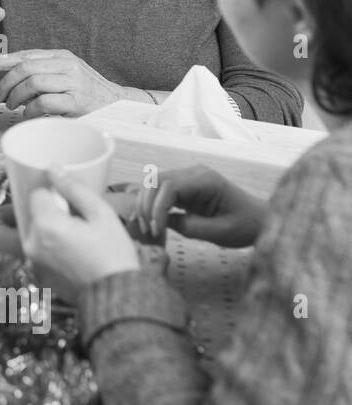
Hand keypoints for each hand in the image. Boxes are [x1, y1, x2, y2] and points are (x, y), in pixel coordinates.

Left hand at [0, 49, 122, 117]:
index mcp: (61, 56)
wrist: (116, 104)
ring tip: (12, 106)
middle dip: (5, 83)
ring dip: (16, 96)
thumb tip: (8, 75)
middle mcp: (67, 65)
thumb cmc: (85, 91)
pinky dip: (30, 110)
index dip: (2, 61)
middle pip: (25, 68)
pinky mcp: (77, 101)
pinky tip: (28, 114)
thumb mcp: (63, 74)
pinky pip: (44, 102)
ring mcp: (73, 82)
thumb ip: (40, 72)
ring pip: (33, 82)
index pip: (26, 55)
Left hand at [22, 168, 139, 301]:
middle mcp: (32, 243)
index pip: (37, 195)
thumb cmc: (114, 255)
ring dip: (52, 230)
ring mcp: (33, 261)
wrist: (117, 296)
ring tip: (79, 240)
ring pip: (37, 232)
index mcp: (46, 225)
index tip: (71, 203)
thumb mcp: (102, 214)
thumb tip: (53, 168)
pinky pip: (40, 251)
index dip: (55, 194)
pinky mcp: (38, 274)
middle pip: (35, 214)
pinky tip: (74, 254)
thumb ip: (74, 188)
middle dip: (54, 213)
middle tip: (80, 224)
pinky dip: (52, 248)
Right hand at [134, 164, 265, 247]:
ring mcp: (187, 178)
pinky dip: (151, 206)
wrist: (259, 220)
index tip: (157, 231)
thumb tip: (161, 224)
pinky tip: (153, 223)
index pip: (168, 186)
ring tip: (149, 229)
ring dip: (145, 205)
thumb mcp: (218, 232)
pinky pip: (159, 191)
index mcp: (206, 180)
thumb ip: (188, 227)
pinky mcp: (184, 187)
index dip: (157, 208)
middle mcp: (194, 173)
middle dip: (146, 205)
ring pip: (152, 184)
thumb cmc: (245, 226)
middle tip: (148, 231)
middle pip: (154, 181)